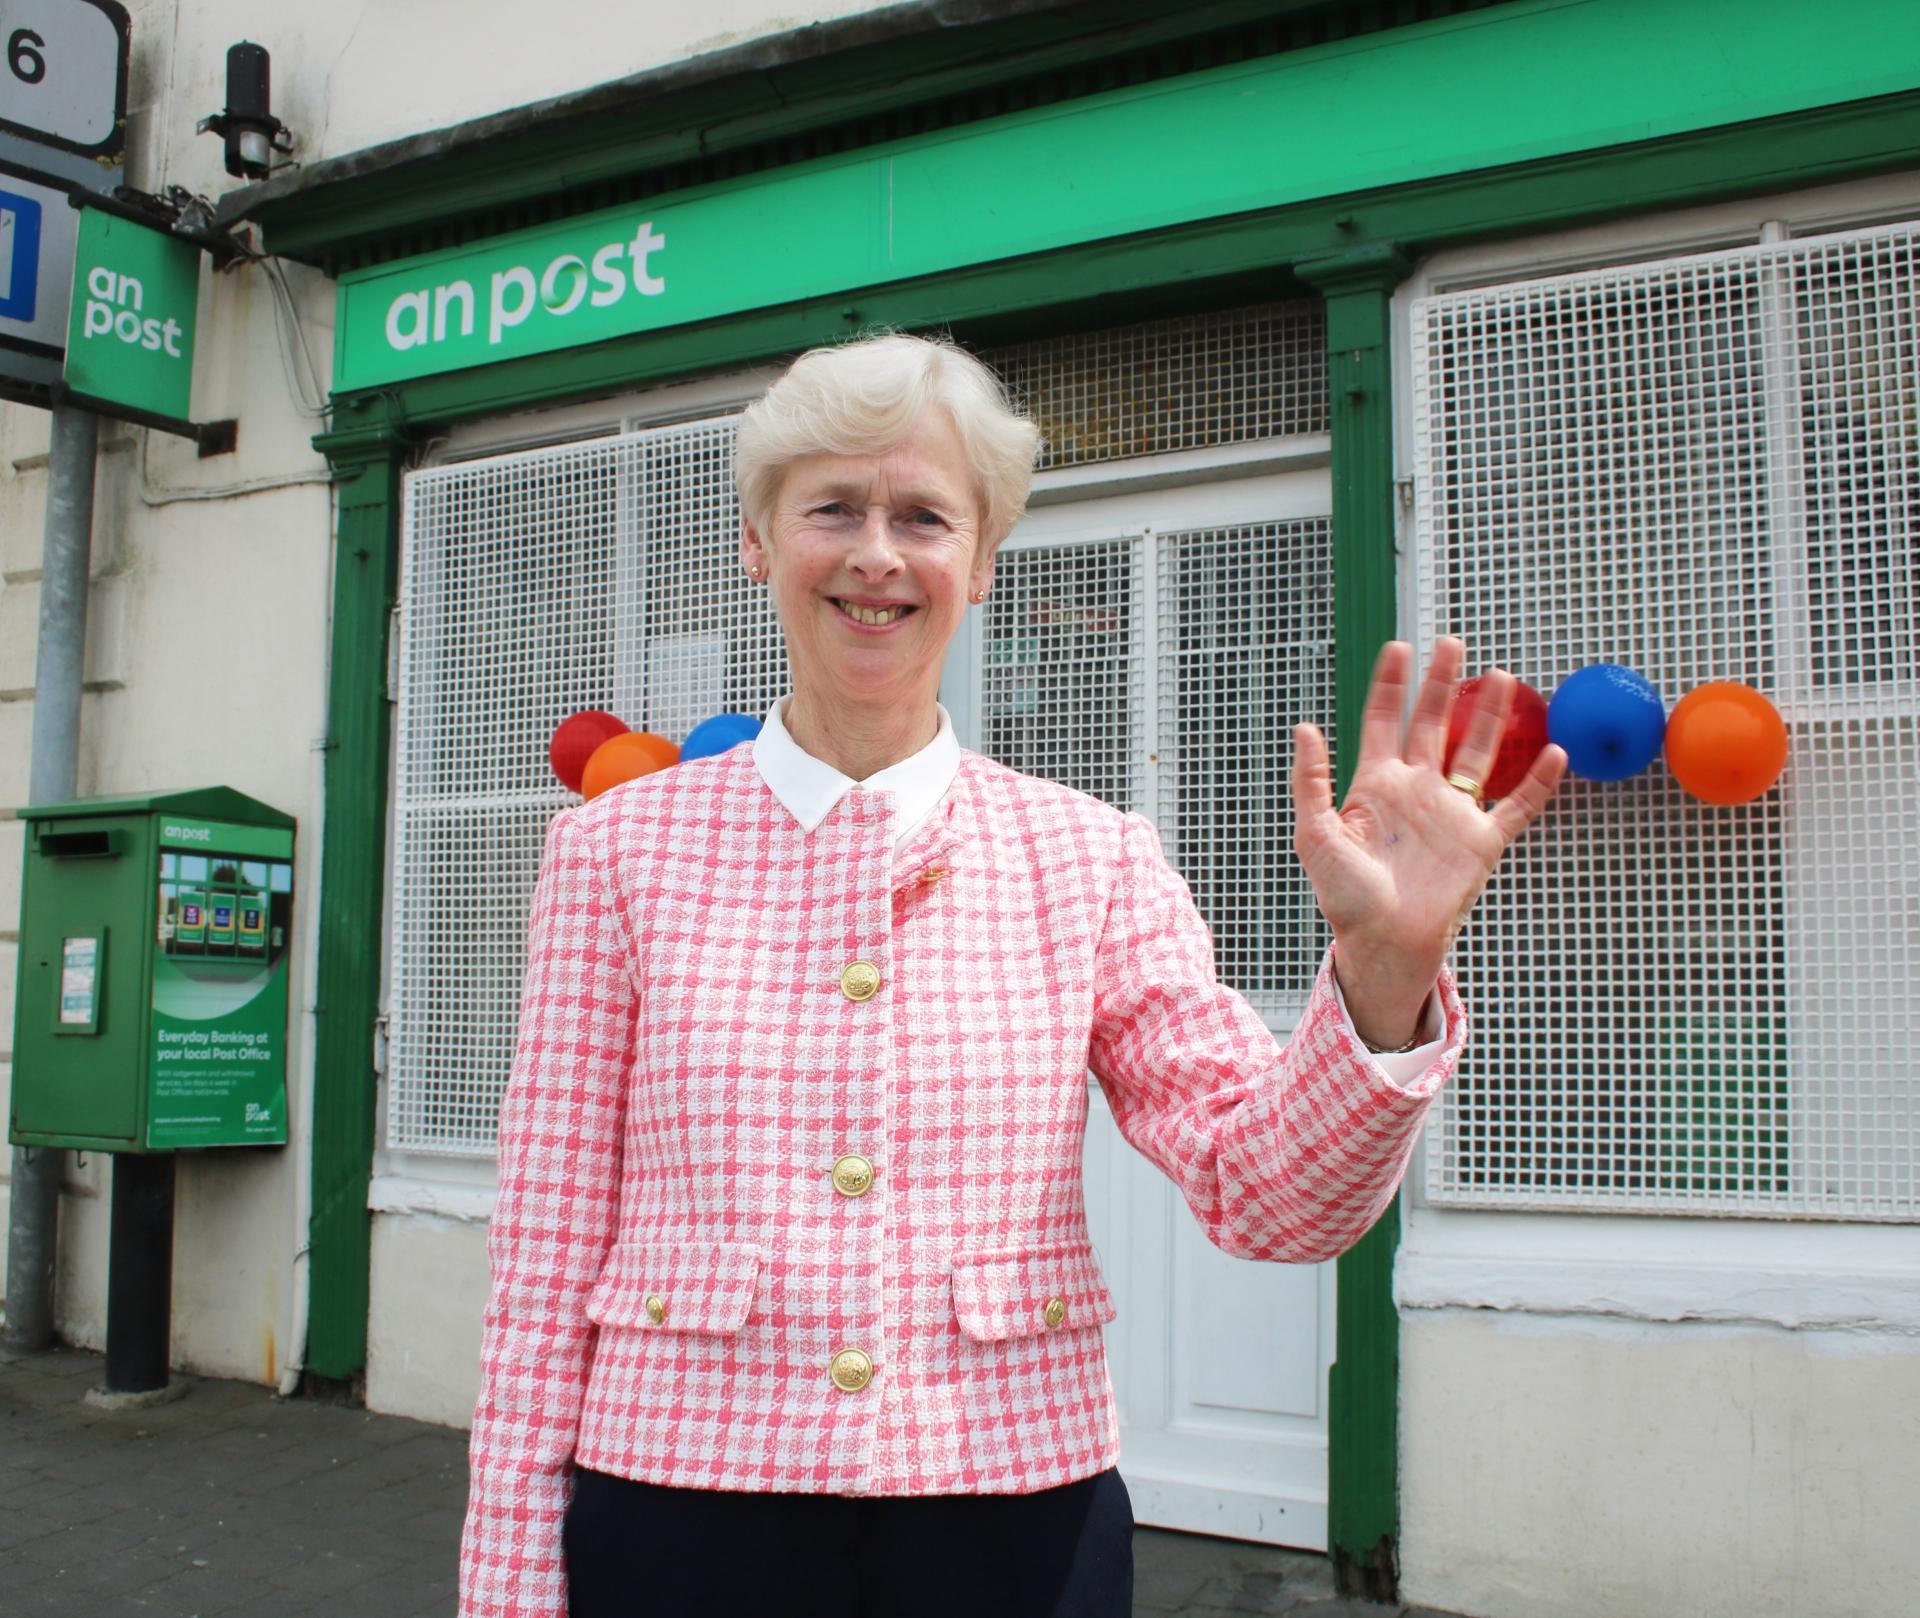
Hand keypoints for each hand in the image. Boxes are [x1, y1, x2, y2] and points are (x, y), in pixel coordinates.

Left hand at [1291, 637, 1566, 1048]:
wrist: (1383, 943)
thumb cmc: (1345, 896)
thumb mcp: (1316, 834)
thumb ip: (1311, 780)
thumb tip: (1304, 727)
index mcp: (1374, 786)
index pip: (1382, 722)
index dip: (1390, 685)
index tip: (1398, 648)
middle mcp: (1416, 791)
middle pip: (1432, 724)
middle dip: (1441, 684)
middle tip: (1452, 643)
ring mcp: (1451, 814)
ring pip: (1477, 752)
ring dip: (1489, 717)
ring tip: (1500, 676)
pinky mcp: (1481, 842)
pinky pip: (1517, 806)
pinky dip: (1538, 781)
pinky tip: (1553, 751)